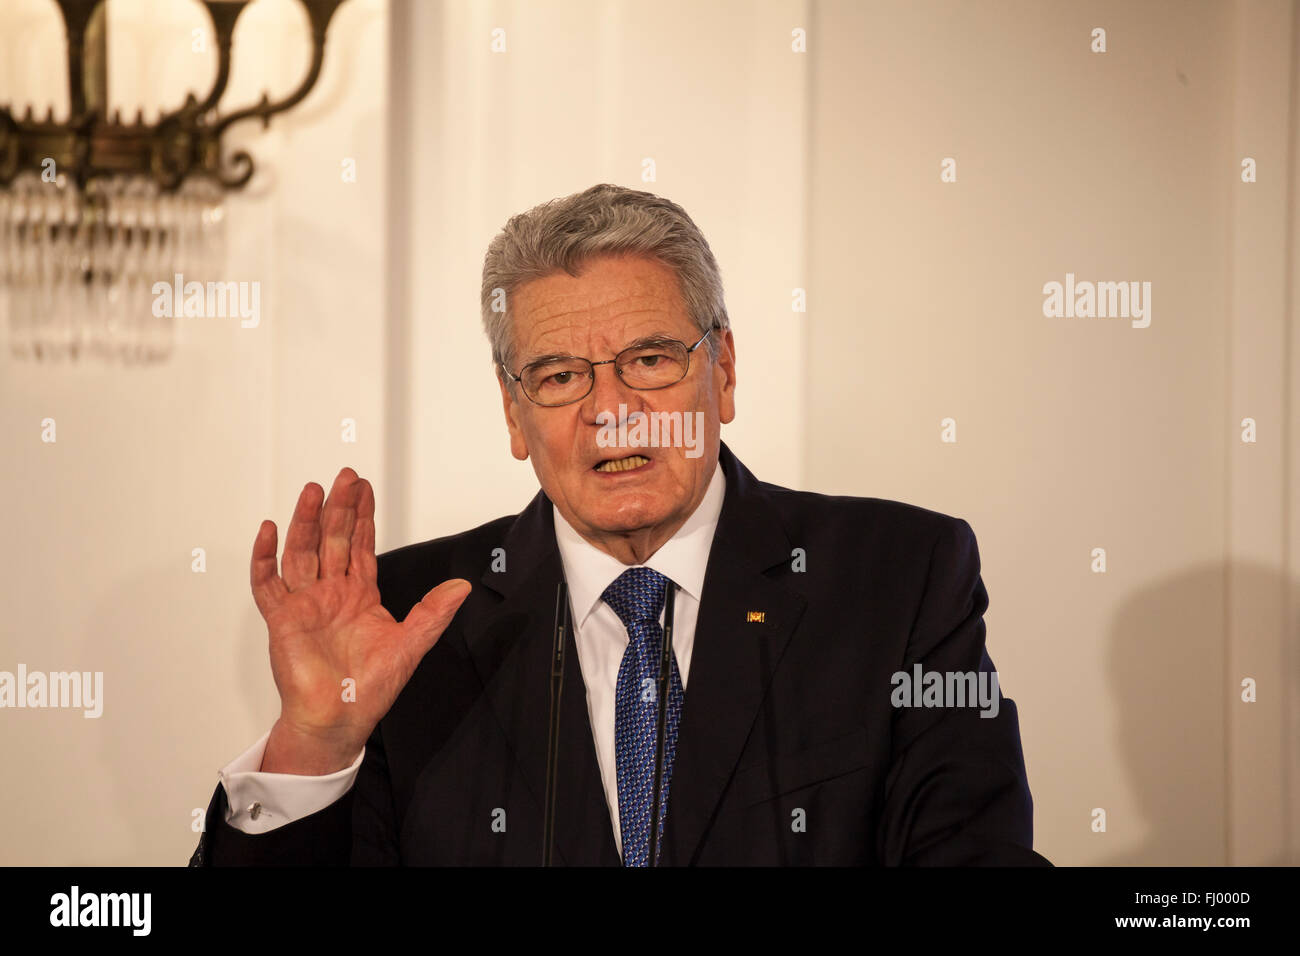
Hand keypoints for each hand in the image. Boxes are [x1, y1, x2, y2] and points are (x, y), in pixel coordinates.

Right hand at [251, 467, 470, 774]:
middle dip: (338, 508)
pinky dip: (265, 557)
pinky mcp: (281, 619)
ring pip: (301, 552)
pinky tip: (269, 531)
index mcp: (359, 596)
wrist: (337, 720)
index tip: (364, 488)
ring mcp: (304, 604)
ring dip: (305, 522)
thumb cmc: (368, 689)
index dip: (362, 516)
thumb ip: (434, 613)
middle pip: (331, 540)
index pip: (359, 546)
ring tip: (313, 492)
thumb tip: (462, 587)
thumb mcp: (410, 644)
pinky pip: (267, 582)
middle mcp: (330, 594)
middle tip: (344, 477)